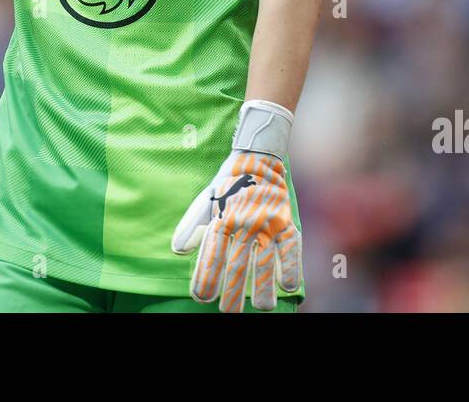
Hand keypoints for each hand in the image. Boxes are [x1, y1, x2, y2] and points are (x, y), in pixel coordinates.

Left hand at [171, 100, 301, 311]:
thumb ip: (192, 225)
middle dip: (234, 292)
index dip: (206, 277)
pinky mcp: (285, 219)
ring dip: (264, 287)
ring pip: (265, 260)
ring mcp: (266, 222)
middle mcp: (243, 222)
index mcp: (221, 218)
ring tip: (263, 308)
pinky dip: (291, 266)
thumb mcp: (206, 200)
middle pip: (238, 263)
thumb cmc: (228, 184)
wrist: (258, 155)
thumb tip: (177, 250)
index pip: (211, 254)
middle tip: (229, 312)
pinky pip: (290, 246)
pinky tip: (288, 286)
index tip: (202, 297)